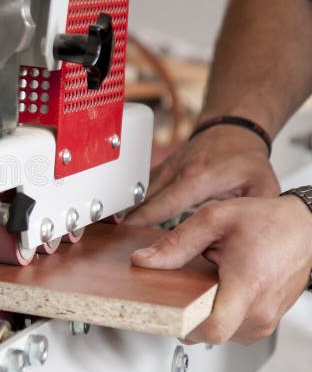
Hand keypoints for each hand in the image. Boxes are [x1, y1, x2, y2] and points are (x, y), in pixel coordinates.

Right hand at [125, 125, 278, 226]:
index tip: (128, 231)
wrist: (233, 132)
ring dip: (124, 210)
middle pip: (145, 199)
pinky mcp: (161, 171)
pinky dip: (131, 203)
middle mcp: (177, 172)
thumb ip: (254, 213)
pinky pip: (141, 189)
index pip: (165, 203)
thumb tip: (248, 239)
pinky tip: (120, 216)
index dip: (144, 218)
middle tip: (112, 238)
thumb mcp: (262, 186)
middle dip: (127, 218)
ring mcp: (166, 169)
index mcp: (199, 179)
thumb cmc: (245, 159)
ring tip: (109, 228)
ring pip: (139, 192)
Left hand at [131, 196, 311, 343]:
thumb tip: (143, 261)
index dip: (182, 323)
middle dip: (188, 313)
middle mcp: (261, 310)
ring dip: (204, 313)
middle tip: (178, 288)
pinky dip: (220, 314)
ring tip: (204, 284)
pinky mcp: (267, 322)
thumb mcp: (214, 220)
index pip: (212, 328)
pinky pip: (234, 329)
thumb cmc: (267, 222)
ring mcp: (267, 320)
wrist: (304, 227)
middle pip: (210, 333)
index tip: (166, 309)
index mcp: (247, 284)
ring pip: (222, 334)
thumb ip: (176, 243)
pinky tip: (217, 291)